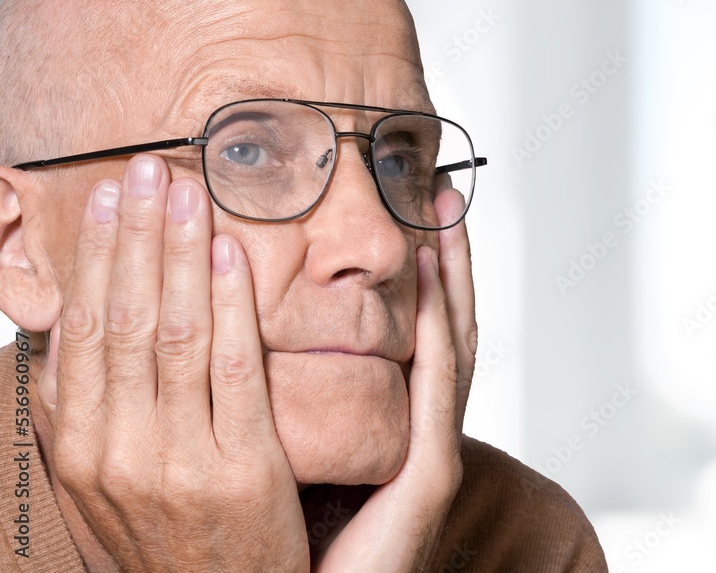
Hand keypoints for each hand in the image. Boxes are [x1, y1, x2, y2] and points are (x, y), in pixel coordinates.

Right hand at [39, 156, 308, 571]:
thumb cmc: (160, 534)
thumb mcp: (98, 479)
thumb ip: (79, 408)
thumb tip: (66, 325)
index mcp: (76, 446)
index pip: (82, 328)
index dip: (96, 255)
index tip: (110, 196)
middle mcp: (115, 450)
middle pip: (123, 317)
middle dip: (136, 234)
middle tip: (147, 167)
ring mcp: (177, 460)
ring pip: (172, 332)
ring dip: (179, 252)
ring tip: (187, 190)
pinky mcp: (240, 469)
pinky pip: (231, 370)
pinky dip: (228, 306)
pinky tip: (231, 255)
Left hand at [313, 187, 477, 571]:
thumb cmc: (300, 539)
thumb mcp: (295, 448)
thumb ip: (290, 392)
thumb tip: (246, 330)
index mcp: (392, 419)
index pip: (412, 329)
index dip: (419, 270)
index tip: (408, 210)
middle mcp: (421, 426)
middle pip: (444, 324)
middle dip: (450, 257)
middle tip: (443, 194)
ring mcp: (433, 448)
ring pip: (451, 346)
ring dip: (453, 281)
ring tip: (446, 222)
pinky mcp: (431, 476)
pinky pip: (437, 394)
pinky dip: (439, 339)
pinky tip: (434, 294)